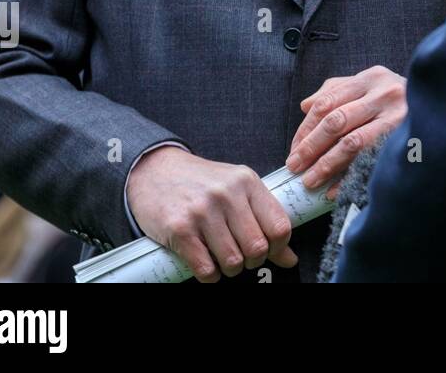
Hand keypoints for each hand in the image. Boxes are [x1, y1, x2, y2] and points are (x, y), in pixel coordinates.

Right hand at [126, 146, 296, 282]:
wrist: (155, 170)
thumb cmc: (200, 182)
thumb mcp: (237, 189)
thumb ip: (264, 218)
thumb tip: (290, 258)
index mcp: (247, 182)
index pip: (280, 226)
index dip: (279, 247)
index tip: (270, 250)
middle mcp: (227, 195)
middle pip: (257, 247)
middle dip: (253, 261)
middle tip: (244, 257)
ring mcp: (202, 212)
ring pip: (233, 262)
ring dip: (230, 269)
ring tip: (223, 259)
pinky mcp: (179, 230)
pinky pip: (206, 268)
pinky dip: (210, 275)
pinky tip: (207, 264)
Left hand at [286, 66, 406, 199]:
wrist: (445, 107)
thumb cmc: (397, 99)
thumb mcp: (369, 85)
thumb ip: (337, 91)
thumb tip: (305, 106)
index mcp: (372, 78)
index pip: (328, 102)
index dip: (305, 129)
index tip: (294, 150)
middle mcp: (386, 93)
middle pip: (337, 121)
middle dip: (311, 147)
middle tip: (295, 167)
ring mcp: (398, 117)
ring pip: (352, 142)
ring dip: (326, 165)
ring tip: (310, 181)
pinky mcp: (406, 140)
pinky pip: (370, 162)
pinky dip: (349, 177)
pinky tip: (335, 191)